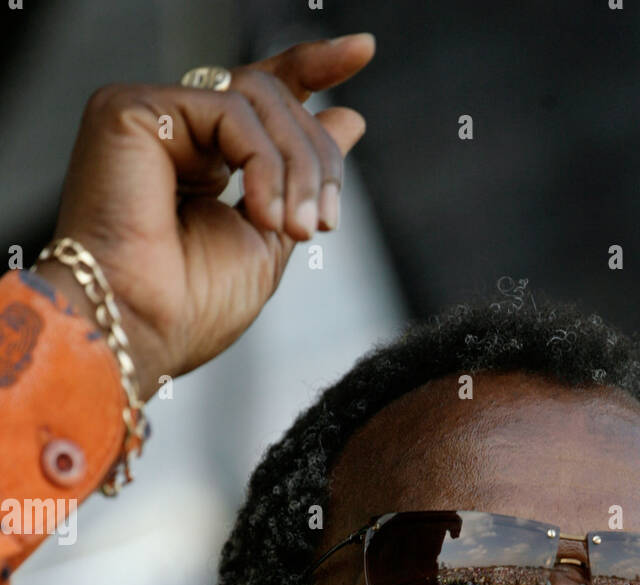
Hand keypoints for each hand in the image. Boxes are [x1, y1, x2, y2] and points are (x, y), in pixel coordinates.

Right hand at [34, 35, 374, 400]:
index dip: (311, 68)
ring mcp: (150, 116)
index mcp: (202, 162)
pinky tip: (265, 214)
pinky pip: (229, 109)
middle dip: (317, 156)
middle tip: (325, 220)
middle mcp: (173, 132)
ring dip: (297, 164)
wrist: (138, 329)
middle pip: (272, 97)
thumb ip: (303, 180)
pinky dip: (264, 163)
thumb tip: (351, 116)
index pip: (261, 97)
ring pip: (257, 96)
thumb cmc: (191, 308)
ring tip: (299, 227)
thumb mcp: (271, 240)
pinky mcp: (131, 109)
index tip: (361, 53)